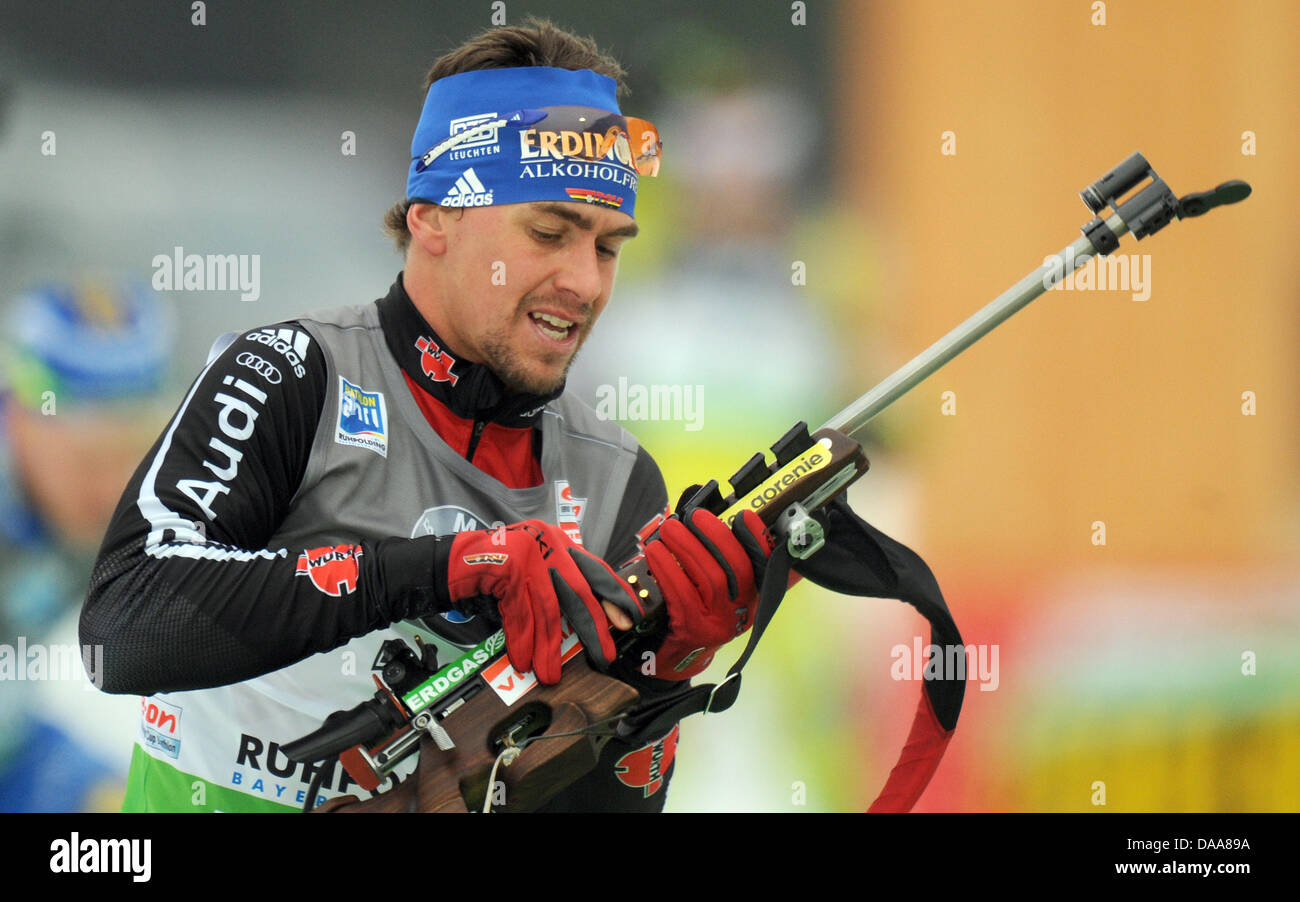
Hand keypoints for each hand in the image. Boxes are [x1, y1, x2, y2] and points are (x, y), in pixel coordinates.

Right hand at [440, 521, 643, 683]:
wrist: (455, 560)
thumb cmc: (497, 570)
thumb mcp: (534, 571)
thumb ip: (560, 585)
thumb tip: (595, 619)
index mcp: (560, 542)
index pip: (596, 570)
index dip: (615, 596)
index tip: (631, 619)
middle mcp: (549, 544)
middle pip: (578, 593)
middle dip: (593, 627)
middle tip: (605, 655)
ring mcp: (529, 555)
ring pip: (547, 610)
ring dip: (549, 647)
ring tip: (551, 675)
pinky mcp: (508, 569)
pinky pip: (519, 614)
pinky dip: (521, 641)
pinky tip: (523, 662)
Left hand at [641, 508, 773, 679]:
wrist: (675, 657)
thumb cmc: (691, 612)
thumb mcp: (711, 589)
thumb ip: (713, 557)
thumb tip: (699, 518)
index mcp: (751, 596)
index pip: (764, 564)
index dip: (758, 539)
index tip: (744, 517)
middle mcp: (741, 611)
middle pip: (736, 567)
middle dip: (715, 535)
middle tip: (694, 516)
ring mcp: (718, 622)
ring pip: (709, 577)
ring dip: (687, 546)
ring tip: (669, 529)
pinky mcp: (694, 629)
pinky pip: (682, 593)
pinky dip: (667, 568)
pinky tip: (654, 553)